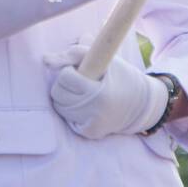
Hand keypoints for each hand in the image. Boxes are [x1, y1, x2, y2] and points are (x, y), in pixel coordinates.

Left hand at [43, 39, 168, 139]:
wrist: (142, 105)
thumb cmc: (120, 75)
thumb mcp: (104, 58)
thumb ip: (75, 53)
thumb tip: (44, 60)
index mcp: (100, 92)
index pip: (65, 78)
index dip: (69, 70)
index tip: (78, 69)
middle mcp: (95, 112)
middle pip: (58, 93)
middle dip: (64, 83)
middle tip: (80, 80)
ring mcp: (92, 125)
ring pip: (59, 106)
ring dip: (66, 96)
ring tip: (81, 91)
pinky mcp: (90, 133)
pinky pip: (67, 118)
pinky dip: (72, 110)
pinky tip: (85, 105)